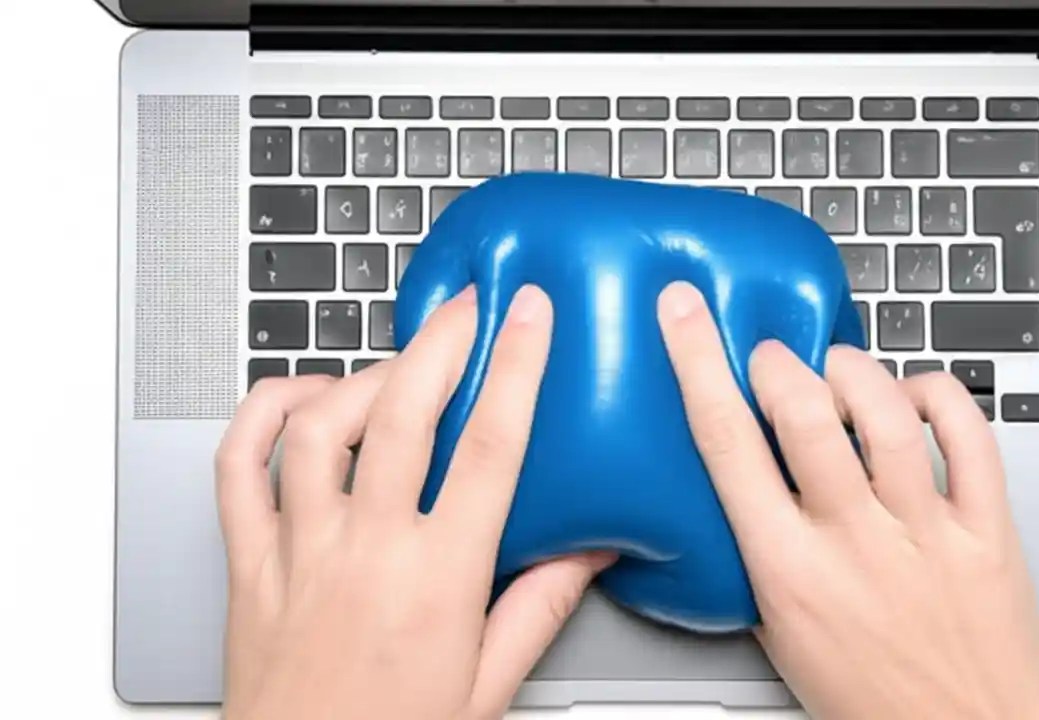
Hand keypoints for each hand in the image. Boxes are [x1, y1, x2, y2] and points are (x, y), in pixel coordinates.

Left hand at [215, 285, 613, 719]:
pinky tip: (299, 397)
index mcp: (438, 579)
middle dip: (442, 341)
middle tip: (468, 303)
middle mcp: (366, 551)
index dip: (515, 368)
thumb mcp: (490, 684)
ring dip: (359, 376)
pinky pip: (237, 467)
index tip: (529, 314)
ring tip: (396, 362)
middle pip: (403, 414)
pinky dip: (263, 415)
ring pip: (318, 428)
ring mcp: (300, 550)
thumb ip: (541, 606)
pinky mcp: (248, 562)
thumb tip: (590, 551)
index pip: (489, 448)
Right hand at [657, 282, 1038, 719]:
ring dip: (853, 370)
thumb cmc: (872, 699)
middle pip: (805, 413)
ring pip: (885, 413)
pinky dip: (938, 395)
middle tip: (771, 356)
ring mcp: (925, 530)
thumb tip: (738, 490)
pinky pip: (969, 435)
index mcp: (788, 570)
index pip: (727, 444)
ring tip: (838, 369)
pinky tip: (914, 395)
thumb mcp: (779, 638)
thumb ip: (756, 560)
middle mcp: (854, 541)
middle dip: (778, 362)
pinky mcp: (987, 526)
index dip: (697, 364)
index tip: (684, 313)